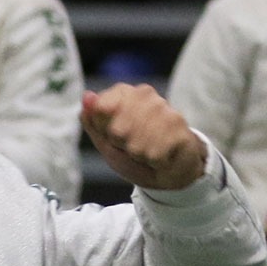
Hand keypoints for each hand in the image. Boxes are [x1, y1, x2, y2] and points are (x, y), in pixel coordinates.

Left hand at [81, 86, 207, 191]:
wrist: (171, 172)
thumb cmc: (136, 154)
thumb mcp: (106, 141)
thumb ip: (93, 121)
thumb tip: (87, 96)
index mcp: (125, 93)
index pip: (101, 108)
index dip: (105, 130)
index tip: (116, 137)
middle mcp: (146, 95)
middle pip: (117, 129)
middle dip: (122, 145)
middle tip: (134, 147)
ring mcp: (165, 109)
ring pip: (135, 142)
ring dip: (139, 155)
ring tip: (148, 152)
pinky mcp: (179, 127)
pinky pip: (153, 152)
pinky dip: (154, 161)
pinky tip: (161, 156)